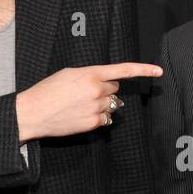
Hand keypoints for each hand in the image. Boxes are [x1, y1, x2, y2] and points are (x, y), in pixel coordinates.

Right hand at [16, 62, 162, 140]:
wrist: (34, 112)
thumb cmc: (48, 91)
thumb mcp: (68, 74)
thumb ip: (91, 76)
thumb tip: (111, 87)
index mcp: (90, 74)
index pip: (123, 70)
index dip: (143, 70)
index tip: (158, 71)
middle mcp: (97, 90)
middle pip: (114, 88)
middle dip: (104, 89)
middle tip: (84, 92)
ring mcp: (97, 108)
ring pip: (111, 104)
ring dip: (101, 104)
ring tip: (80, 105)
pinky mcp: (94, 123)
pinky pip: (106, 118)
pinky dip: (98, 117)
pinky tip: (81, 115)